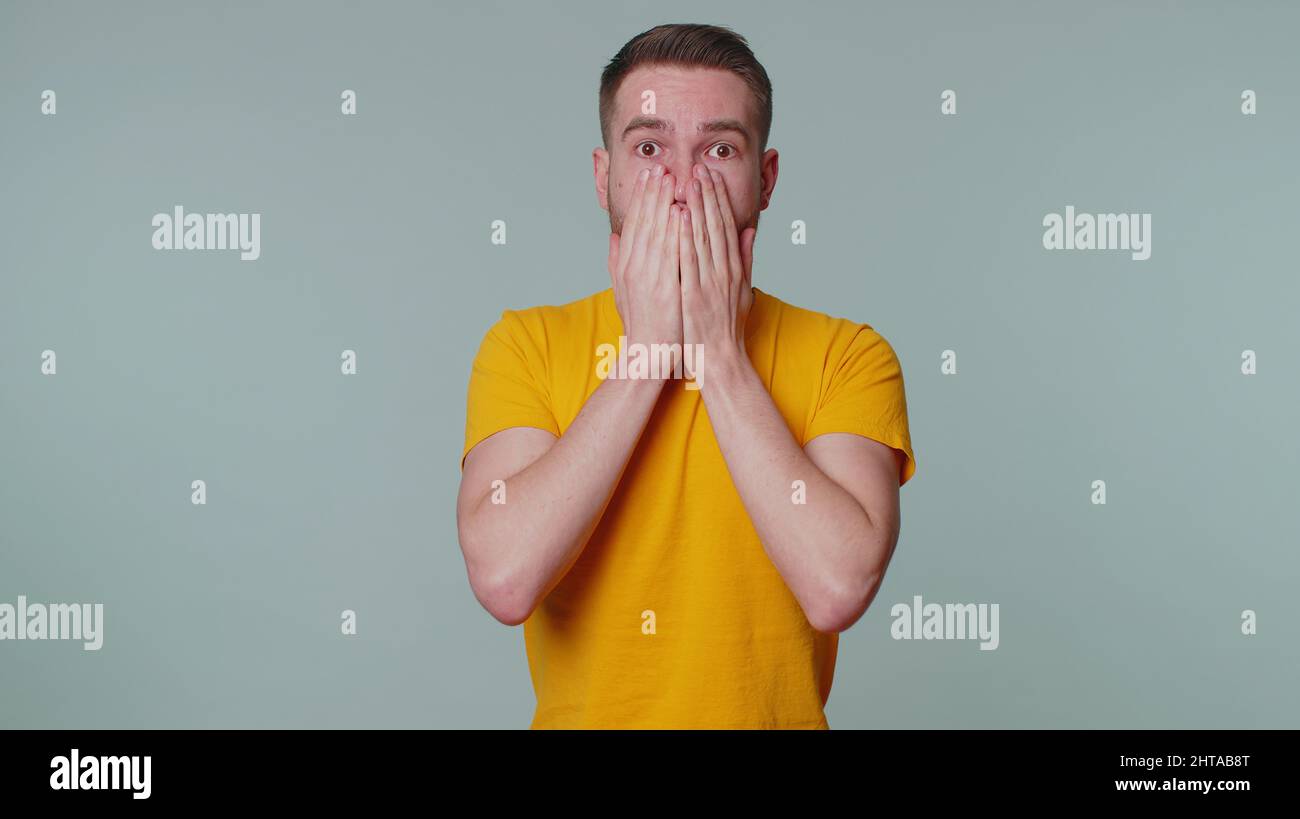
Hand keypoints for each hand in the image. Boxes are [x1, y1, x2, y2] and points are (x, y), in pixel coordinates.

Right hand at [608, 165, 682, 364]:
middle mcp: (635, 268)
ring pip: (656, 233)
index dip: (642, 197)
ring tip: (671, 179)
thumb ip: (618, 262)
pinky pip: (670, 255)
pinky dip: (674, 232)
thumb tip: (614, 238)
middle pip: (644, 223)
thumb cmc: (641, 323)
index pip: (635, 223)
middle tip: (660, 167)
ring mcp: (649, 278)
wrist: (647, 355)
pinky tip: (680, 212)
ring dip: (663, 204)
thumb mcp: (622, 290)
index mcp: (627, 265)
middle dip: (652, 193)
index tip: (650, 175)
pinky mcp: (664, 289)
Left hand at [680, 163, 755, 359]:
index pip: (726, 226)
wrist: (721, 360)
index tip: (711, 176)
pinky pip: (689, 260)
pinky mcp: (694, 294)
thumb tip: (748, 230)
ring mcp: (709, 282)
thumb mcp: (743, 291)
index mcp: (734, 269)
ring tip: (690, 180)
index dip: (719, 199)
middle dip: (708, 194)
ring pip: (703, 236)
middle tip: (699, 167)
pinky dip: (685, 236)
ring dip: (697, 206)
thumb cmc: (728, 328)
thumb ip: (745, 260)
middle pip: (716, 226)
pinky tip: (681, 215)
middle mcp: (724, 272)